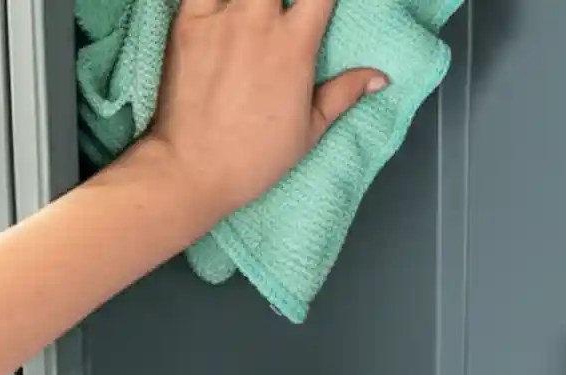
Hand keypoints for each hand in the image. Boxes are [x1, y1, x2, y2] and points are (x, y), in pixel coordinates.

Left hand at [134, 0, 387, 223]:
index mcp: (295, 45)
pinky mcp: (186, 23)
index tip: (323, 5)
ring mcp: (218, 18)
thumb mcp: (311, 128)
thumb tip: (380, 78)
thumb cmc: (256, 155)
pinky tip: (223, 7)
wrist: (193, 168)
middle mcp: (257, 22)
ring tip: (259, 10)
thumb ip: (345, 93)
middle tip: (285, 10)